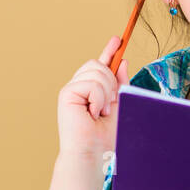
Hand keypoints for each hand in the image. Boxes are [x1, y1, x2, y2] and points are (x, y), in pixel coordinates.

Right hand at [58, 36, 128, 161]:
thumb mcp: (120, 104)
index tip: (118, 39)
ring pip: (96, 71)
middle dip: (111, 83)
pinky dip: (98, 98)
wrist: (93, 150)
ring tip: (100, 111)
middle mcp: (79, 86)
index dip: (108, 50)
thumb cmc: (105, 134)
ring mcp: (71, 88)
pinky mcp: (66, 93)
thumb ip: (120, 83)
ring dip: (105, 92)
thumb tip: (122, 61)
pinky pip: (91, 83)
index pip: (100, 64)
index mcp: (92, 89)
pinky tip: (92, 112)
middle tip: (109, 105)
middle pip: (98, 64)